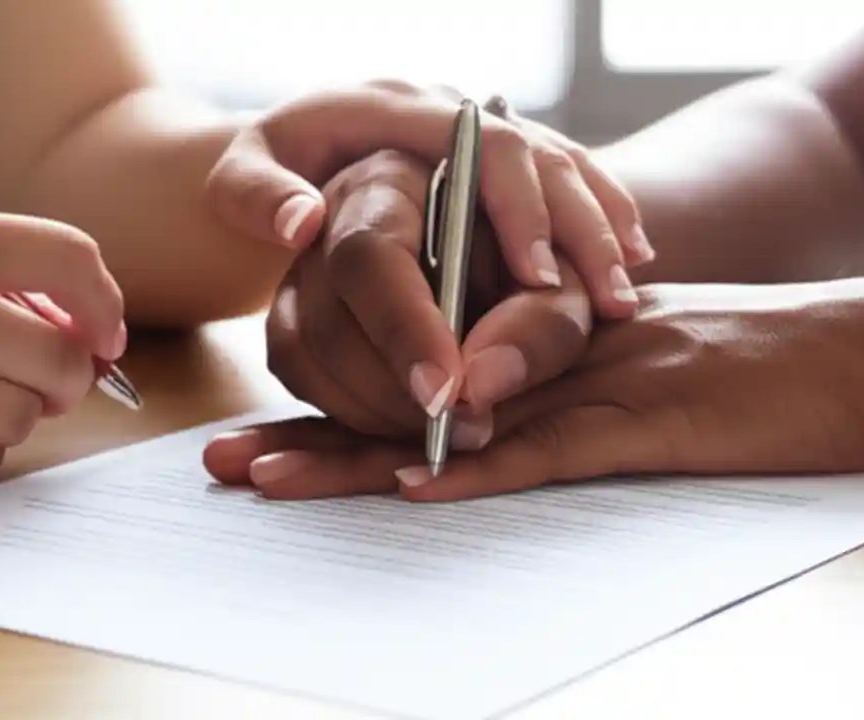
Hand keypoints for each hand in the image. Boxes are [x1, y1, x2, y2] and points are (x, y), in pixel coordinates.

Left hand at [204, 283, 863, 500]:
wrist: (850, 353)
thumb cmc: (752, 369)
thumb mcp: (639, 373)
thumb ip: (561, 396)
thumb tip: (481, 435)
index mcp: (537, 348)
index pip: (417, 382)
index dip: (334, 414)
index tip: (260, 441)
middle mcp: (545, 361)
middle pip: (405, 405)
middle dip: (307, 439)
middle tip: (222, 464)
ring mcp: (589, 389)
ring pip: (451, 428)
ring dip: (356, 458)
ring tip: (268, 480)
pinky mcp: (642, 423)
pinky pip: (545, 452)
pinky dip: (477, 470)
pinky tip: (413, 486)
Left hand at [206, 81, 650, 317]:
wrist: (286, 143)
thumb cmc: (265, 169)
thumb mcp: (240, 179)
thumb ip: (260, 197)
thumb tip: (303, 224)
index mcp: (392, 106)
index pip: (477, 147)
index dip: (517, 208)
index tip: (537, 278)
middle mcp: (446, 108)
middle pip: (539, 153)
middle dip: (580, 228)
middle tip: (608, 301)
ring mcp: (477, 125)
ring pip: (564, 162)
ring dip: (603, 226)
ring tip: (624, 296)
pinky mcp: (496, 154)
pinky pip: (568, 173)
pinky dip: (604, 213)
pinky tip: (634, 258)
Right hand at [255, 150, 592, 440]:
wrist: (518, 274)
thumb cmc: (543, 266)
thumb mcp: (567, 286)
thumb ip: (543, 324)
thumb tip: (477, 386)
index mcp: (398, 180)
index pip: (372, 255)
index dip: (404, 330)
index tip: (449, 393)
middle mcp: (336, 216)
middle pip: (327, 312)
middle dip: (394, 384)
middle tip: (466, 427)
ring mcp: (307, 265)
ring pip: (302, 348)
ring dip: (376, 409)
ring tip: (453, 428)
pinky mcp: (296, 314)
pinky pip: (297, 373)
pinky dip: (353, 413)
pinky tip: (414, 421)